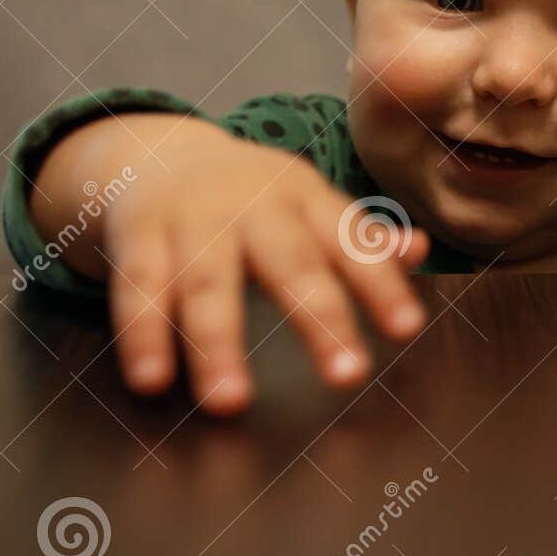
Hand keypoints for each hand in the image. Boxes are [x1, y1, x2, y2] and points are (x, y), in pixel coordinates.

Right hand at [99, 125, 429, 413]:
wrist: (158, 153)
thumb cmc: (253, 199)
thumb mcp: (309, 207)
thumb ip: (359, 239)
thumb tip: (418, 250)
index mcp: (305, 198)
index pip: (351, 241)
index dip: (381, 283)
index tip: (407, 329)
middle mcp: (253, 204)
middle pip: (290, 262)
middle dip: (320, 318)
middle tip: (348, 375)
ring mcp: (193, 217)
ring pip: (206, 281)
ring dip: (217, 342)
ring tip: (229, 402)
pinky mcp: (138, 232)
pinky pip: (139, 285)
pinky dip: (143, 333)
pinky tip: (152, 380)